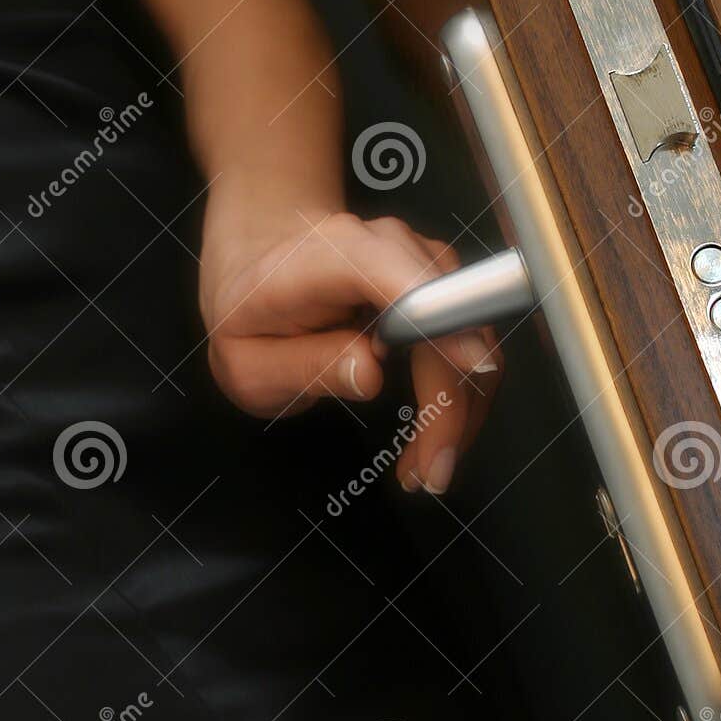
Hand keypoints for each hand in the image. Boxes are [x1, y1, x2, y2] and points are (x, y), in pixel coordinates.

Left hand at [199, 199, 501, 494]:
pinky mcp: (437, 282)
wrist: (256, 263)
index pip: (403, 282)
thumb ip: (306, 365)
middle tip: (427, 475)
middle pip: (450, 323)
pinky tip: (429, 432)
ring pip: (472, 336)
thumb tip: (370, 374)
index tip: (471, 371)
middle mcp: (388, 246)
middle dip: (450, 405)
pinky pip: (467, 338)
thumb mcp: (249, 362)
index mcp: (332, 258)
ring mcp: (419, 259)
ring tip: (422, 466)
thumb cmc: (248, 314)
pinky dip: (457, 392)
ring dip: (458, 408)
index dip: (443, 319)